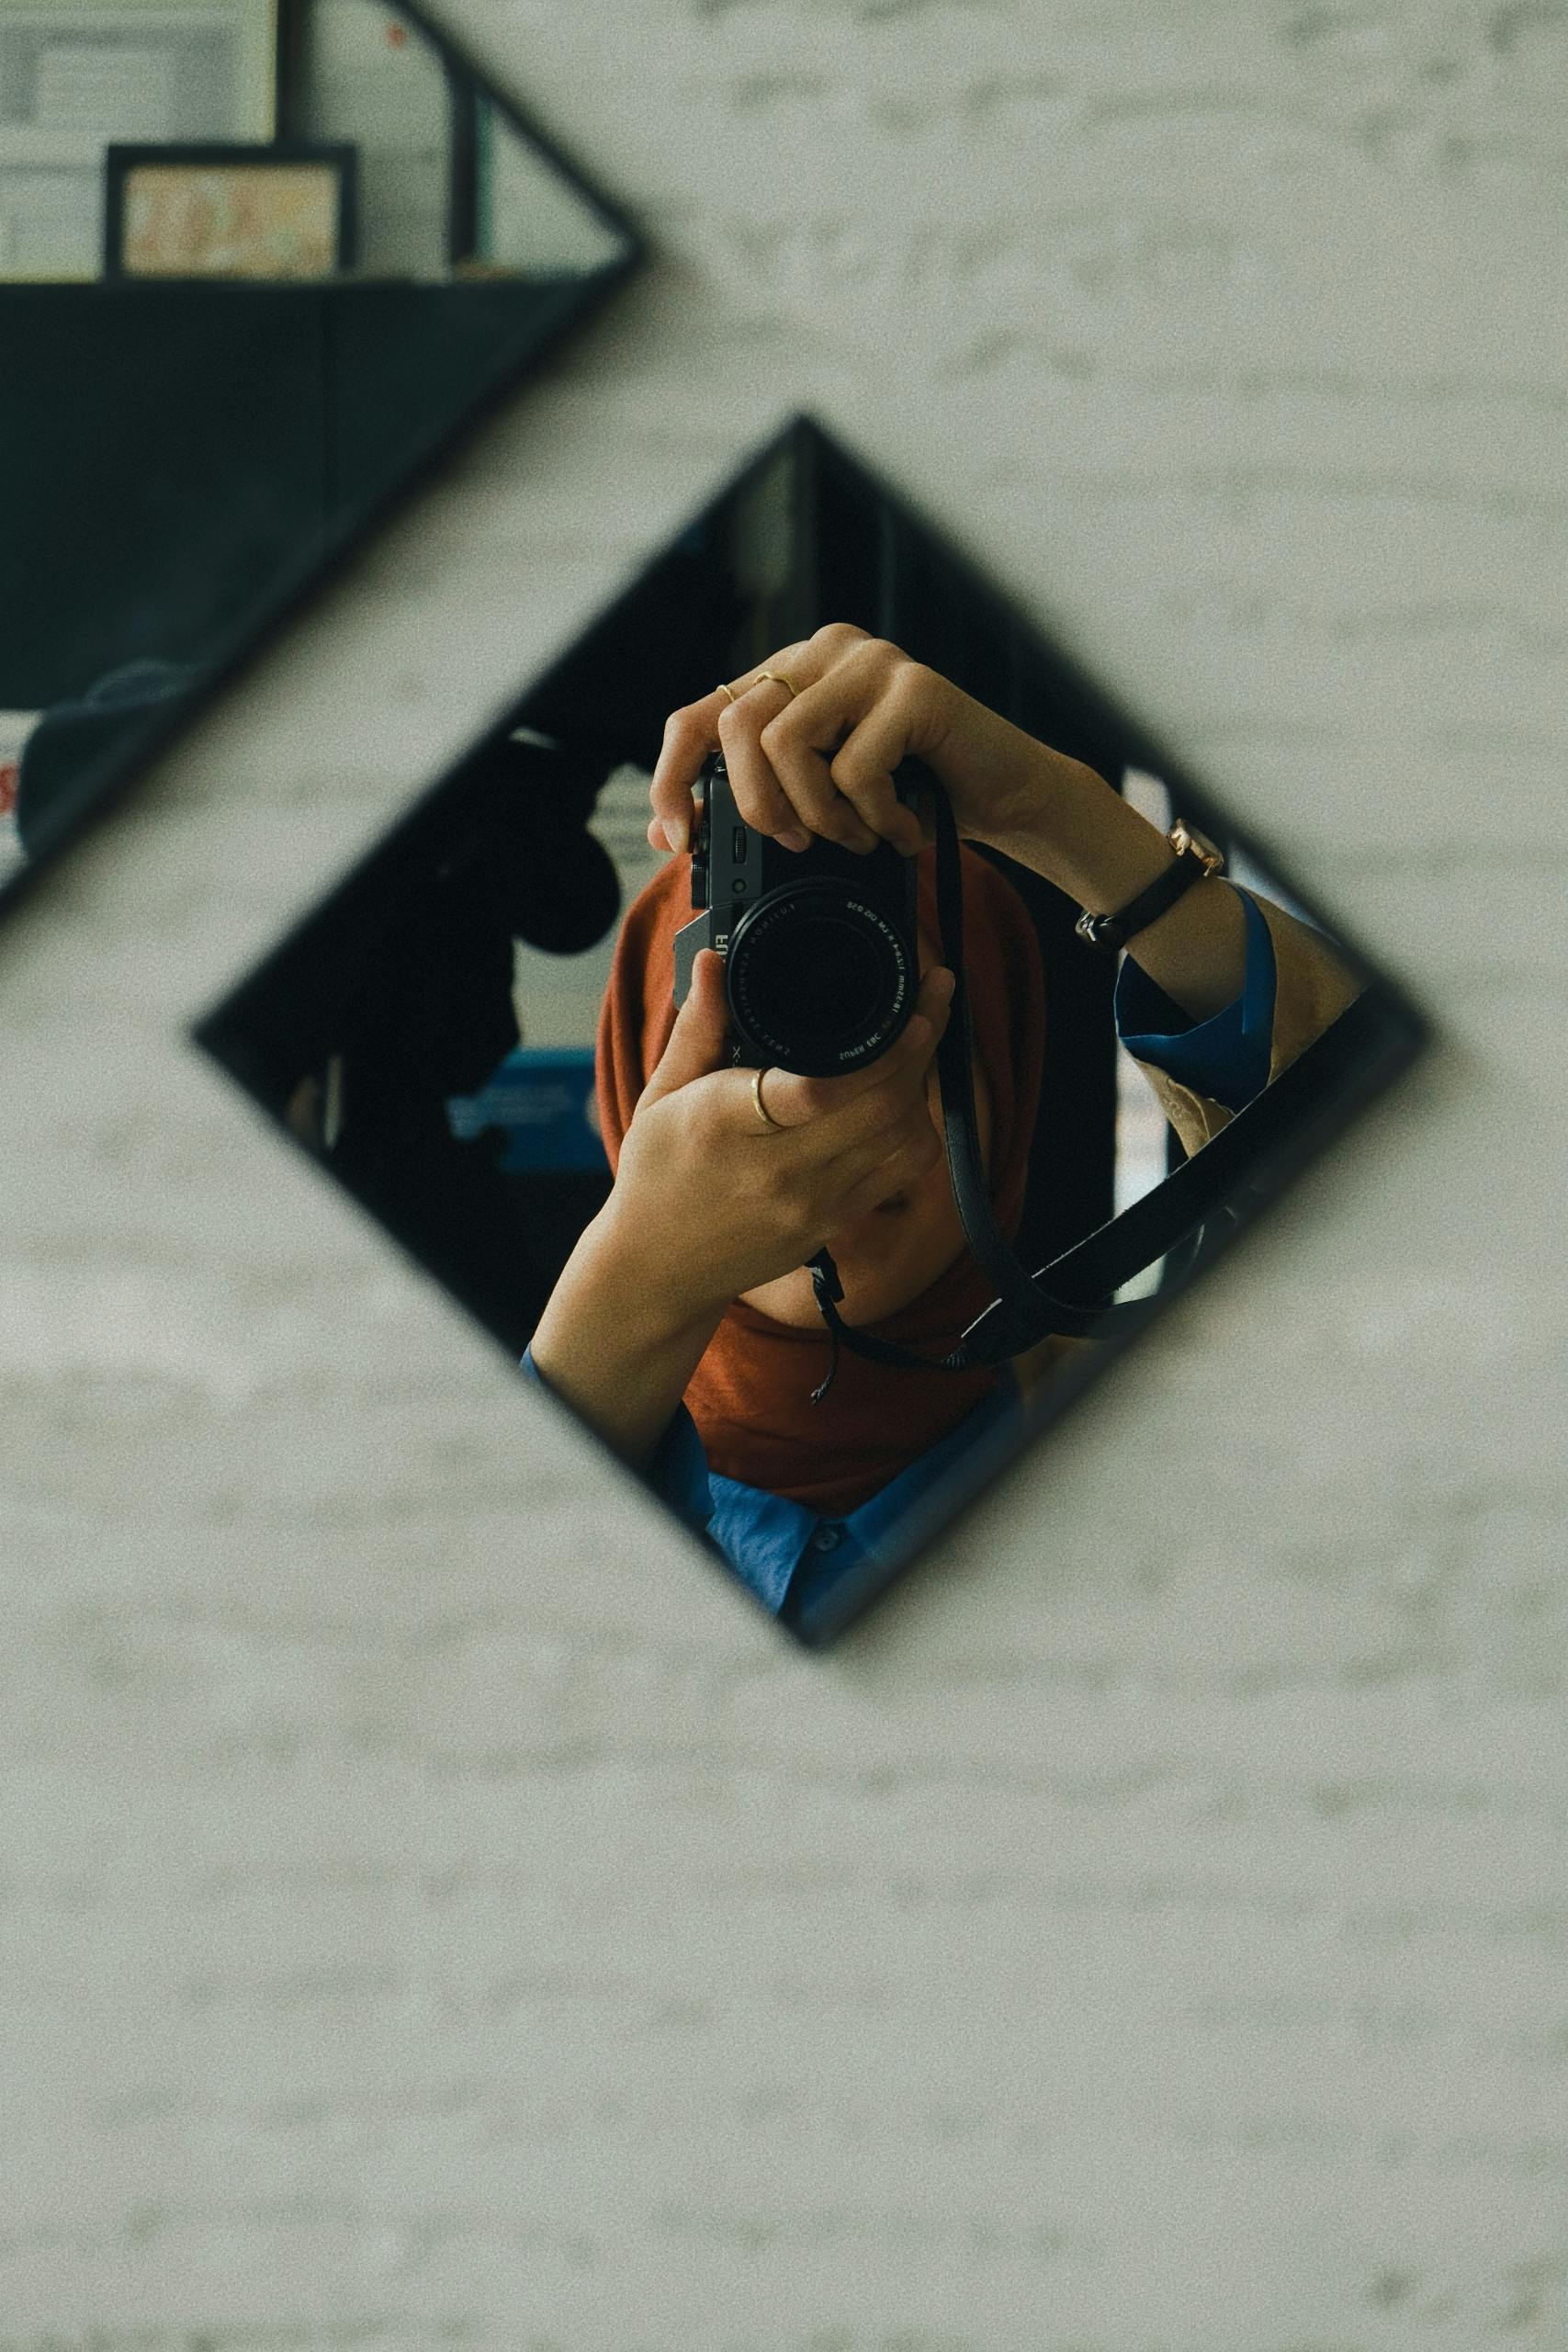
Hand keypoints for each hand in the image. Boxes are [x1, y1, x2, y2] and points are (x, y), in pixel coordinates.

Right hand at [603, 946, 957, 1320]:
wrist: (659, 1269)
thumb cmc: (656, 1176)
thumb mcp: (661, 1095)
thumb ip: (698, 1028)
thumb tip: (712, 961)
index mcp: (724, 1125)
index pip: (815, 1089)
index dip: (877, 1050)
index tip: (909, 1003)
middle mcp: (777, 1169)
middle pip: (879, 1106)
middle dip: (920, 1046)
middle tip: (933, 1000)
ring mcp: (814, 1202)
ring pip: (901, 1136)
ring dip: (923, 1085)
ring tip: (922, 1040)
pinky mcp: (835, 1222)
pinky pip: (901, 1171)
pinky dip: (917, 1128)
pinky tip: (909, 1097)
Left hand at [648, 622, 1067, 863]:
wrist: (1007, 794)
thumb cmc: (913, 796)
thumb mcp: (821, 802)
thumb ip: (755, 802)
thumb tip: (665, 830)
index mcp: (790, 675)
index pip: (699, 715)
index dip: (673, 778)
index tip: (679, 839)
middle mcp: (823, 653)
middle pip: (740, 727)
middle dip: (759, 806)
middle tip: (796, 846)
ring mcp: (870, 662)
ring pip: (789, 742)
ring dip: (821, 815)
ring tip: (858, 839)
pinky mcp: (915, 687)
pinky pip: (856, 765)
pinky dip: (875, 818)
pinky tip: (902, 830)